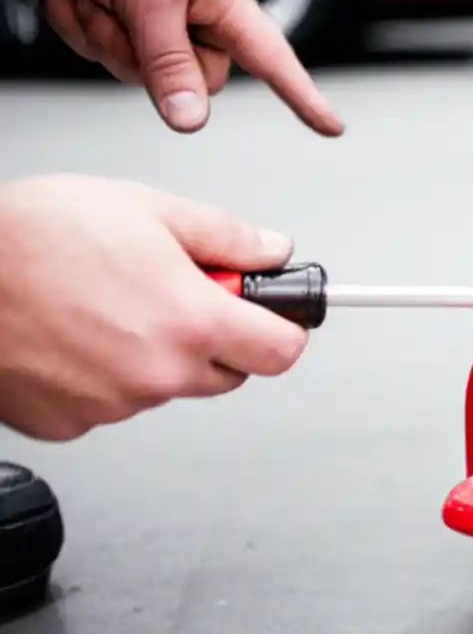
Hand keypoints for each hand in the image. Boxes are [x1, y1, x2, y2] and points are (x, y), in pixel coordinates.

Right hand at [0, 174, 308, 440]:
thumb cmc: (30, 237)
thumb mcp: (146, 208)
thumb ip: (225, 235)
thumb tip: (271, 250)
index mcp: (192, 322)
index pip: (282, 352)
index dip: (281, 328)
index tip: (269, 314)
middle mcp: (158, 374)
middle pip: (228, 372)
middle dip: (215, 336)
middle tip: (171, 292)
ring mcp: (114, 406)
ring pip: (167, 386)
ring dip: (155, 353)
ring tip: (106, 303)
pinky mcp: (71, 425)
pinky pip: (112, 403)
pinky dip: (104, 376)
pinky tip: (74, 334)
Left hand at [40, 0, 343, 135]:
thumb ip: (170, 64)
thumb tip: (194, 123)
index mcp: (223, 9)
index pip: (275, 63)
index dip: (304, 98)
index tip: (333, 128)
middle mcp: (196, 22)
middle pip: (187, 84)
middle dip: (138, 52)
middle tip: (119, 6)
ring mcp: (156, 25)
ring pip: (132, 72)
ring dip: (97, 28)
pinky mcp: (119, 23)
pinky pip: (95, 49)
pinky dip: (75, 16)